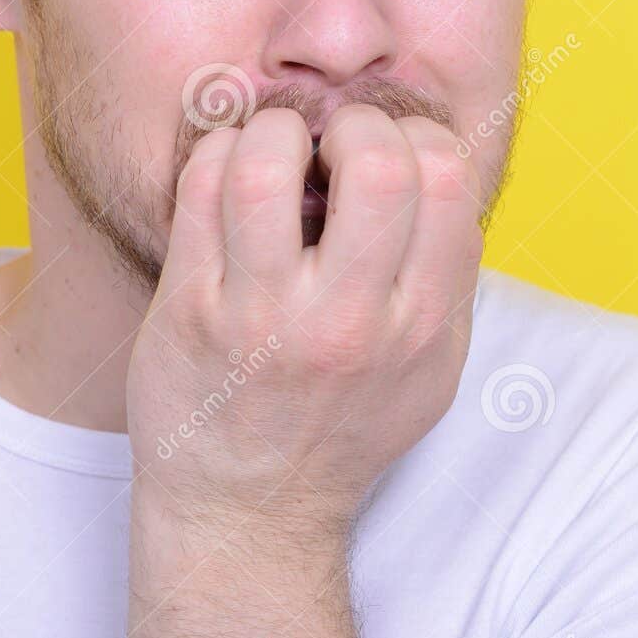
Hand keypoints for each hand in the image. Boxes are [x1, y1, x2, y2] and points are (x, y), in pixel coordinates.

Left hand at [126, 102, 485, 538]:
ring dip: (273, 131)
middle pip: (375, 161)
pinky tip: (228, 172)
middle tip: (333, 148)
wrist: (248, 514)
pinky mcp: (188, 311)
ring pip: (264, 165)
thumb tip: (440, 172)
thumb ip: (449, 278)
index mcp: (417, 325)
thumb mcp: (431, 369)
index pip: (444, 178)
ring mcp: (259, 317)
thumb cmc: (343, 424)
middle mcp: (344, 321)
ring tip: (274, 154)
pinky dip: (217, 151)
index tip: (388, 156)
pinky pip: (198, 189)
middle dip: (355, 123)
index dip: (417, 137)